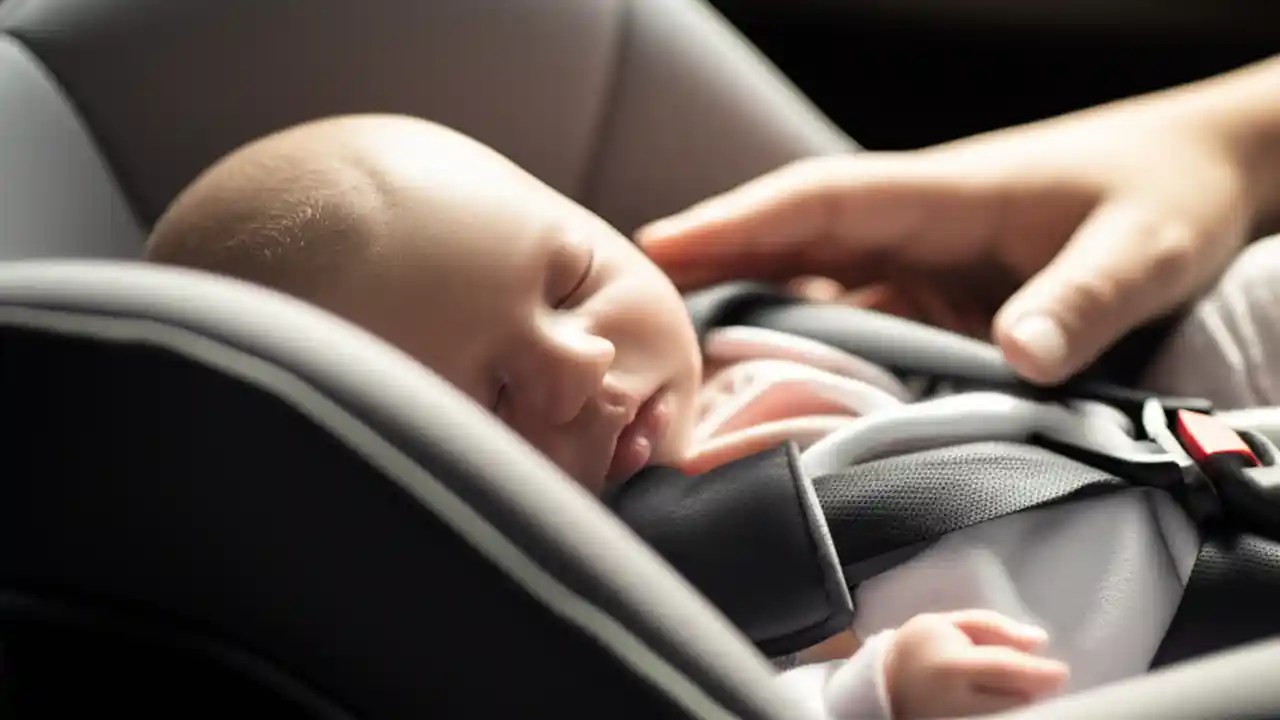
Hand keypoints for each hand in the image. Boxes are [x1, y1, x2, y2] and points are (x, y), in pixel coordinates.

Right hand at [637, 96, 1253, 383]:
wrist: (1201, 179)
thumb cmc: (1166, 193)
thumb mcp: (1140, 250)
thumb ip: (1081, 300)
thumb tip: (1017, 355)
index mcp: (936, 196)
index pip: (812, 206)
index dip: (728, 227)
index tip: (651, 251)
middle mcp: (909, 231)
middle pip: (785, 251)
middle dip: (706, 279)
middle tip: (628, 329)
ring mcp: (919, 271)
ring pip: (813, 297)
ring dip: (751, 332)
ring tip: (682, 386)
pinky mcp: (938, 307)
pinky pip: (860, 337)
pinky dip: (815, 367)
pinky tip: (785, 412)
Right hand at [883, 610, 1068, 718]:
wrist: (884, 682)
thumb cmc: (921, 646)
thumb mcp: (951, 623)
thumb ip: (994, 627)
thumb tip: (1038, 641)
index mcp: (951, 665)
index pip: (1004, 670)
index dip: (1038, 672)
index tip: (1062, 671)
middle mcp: (954, 701)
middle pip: (1013, 699)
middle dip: (1032, 688)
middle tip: (1042, 676)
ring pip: (1008, 717)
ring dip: (1021, 703)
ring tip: (1017, 687)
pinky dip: (1007, 714)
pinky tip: (1005, 702)